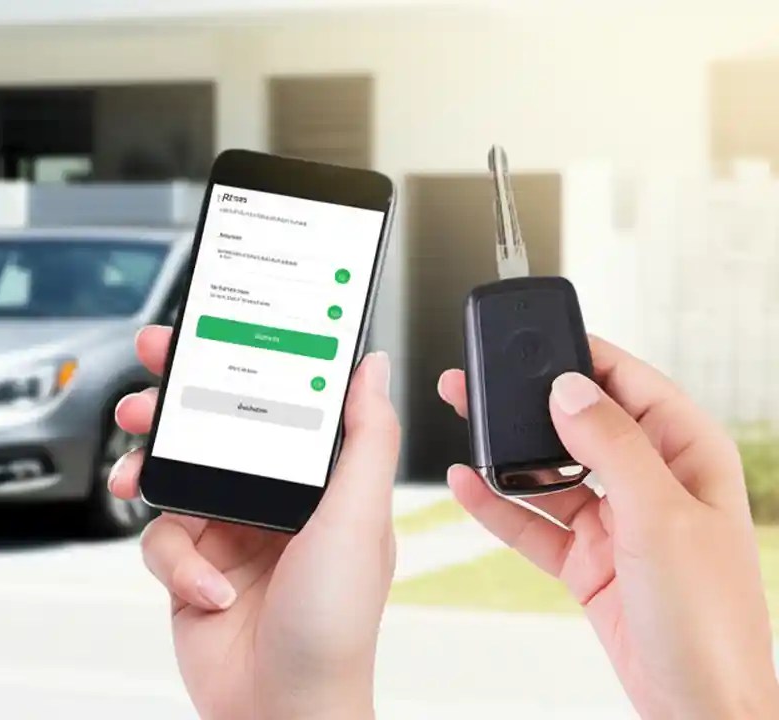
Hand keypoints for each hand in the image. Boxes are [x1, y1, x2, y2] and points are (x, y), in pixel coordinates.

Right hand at [109, 326, 398, 719]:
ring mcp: (229, 536)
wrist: (280, 712)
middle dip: (173, 410)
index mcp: (318, 484)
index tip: (207, 335)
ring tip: (137, 474)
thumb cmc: (334, 628)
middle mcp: (272, 504)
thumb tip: (371, 368)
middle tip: (146, 392)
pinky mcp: (191, 570)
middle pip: (212, 434)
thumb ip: (364, 440)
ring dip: (152, 474)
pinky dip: (174, 562)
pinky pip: (158, 538)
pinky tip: (204, 587)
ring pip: (174, 478)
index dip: (238, 366)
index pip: (274, 406)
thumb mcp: (358, 521)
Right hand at [438, 336, 778, 718]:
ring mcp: (618, 524)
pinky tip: (467, 485)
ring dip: (506, 453)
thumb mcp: (661, 520)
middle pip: (580, 424)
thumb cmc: (711, 624)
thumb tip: (569, 389)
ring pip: (549, 472)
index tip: (533, 338)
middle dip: (528, 402)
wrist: (699, 709)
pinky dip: (498, 506)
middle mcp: (653, 483)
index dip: (583, 357)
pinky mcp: (589, 562)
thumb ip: (613, 448)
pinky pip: (533, 522)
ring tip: (462, 422)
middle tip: (477, 380)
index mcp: (690, 456)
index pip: (632, 384)